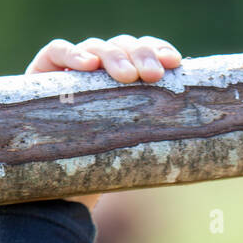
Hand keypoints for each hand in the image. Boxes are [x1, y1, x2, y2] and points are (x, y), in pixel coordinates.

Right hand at [25, 34, 183, 209]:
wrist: (58, 196)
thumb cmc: (103, 173)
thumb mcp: (137, 152)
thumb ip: (156, 134)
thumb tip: (201, 125)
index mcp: (123, 81)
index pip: (143, 52)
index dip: (158, 50)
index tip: (175, 62)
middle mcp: (98, 71)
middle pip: (123, 46)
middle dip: (140, 55)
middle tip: (152, 75)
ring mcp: (70, 70)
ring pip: (95, 47)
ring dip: (114, 56)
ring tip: (127, 75)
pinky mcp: (41, 75)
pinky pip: (55, 52)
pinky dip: (71, 53)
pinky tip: (88, 64)